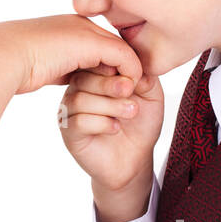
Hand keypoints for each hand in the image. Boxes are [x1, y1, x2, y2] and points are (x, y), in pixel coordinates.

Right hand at [0, 14, 144, 96]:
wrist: (5, 55)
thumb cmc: (15, 62)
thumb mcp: (44, 62)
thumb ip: (60, 65)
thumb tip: (63, 75)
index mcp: (68, 27)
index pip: (100, 44)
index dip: (112, 64)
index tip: (120, 83)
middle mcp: (80, 25)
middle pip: (114, 45)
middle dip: (126, 67)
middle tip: (136, 86)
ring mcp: (86, 31)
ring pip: (121, 50)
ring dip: (130, 72)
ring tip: (134, 90)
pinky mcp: (91, 42)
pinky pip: (123, 56)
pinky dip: (130, 72)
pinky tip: (130, 88)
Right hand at [59, 61, 164, 206]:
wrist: (135, 159)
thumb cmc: (140, 125)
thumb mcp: (151, 96)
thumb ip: (145, 77)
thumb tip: (134, 66)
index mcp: (94, 77)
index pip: (93, 61)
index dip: (112, 65)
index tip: (133, 78)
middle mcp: (77, 91)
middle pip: (83, 78)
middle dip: (110, 84)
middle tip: (130, 92)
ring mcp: (70, 112)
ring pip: (80, 100)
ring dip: (109, 105)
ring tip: (130, 112)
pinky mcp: (69, 133)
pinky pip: (77, 122)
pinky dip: (101, 123)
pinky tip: (116, 128)